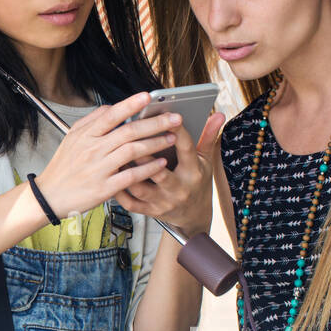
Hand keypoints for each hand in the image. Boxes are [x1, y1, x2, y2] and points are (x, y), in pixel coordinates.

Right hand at [33, 91, 178, 220]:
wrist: (50, 196)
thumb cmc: (64, 166)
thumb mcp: (72, 138)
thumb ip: (92, 121)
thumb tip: (113, 108)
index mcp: (85, 135)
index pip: (111, 114)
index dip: (130, 104)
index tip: (148, 97)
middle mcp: (92, 149)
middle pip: (128, 132)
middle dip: (155, 123)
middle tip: (174, 118)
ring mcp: (99, 169)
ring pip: (132, 151)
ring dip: (155, 143)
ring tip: (172, 138)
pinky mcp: (104, 188)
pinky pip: (131, 175)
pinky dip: (148, 168)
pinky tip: (162, 163)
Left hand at [116, 111, 223, 235]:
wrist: (194, 216)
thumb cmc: (197, 182)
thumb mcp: (206, 161)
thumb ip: (208, 136)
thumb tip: (219, 114)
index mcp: (193, 172)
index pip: (186, 149)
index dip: (176, 132)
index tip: (166, 116)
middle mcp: (178, 189)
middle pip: (159, 172)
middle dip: (145, 155)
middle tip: (130, 136)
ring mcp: (163, 202)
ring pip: (140, 188)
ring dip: (126, 172)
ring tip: (114, 154)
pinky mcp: (150, 212)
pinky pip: (130, 203)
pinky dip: (119, 191)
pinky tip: (111, 175)